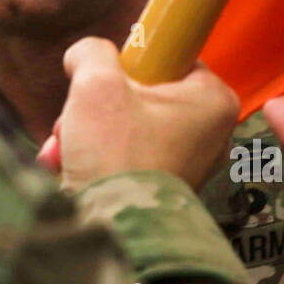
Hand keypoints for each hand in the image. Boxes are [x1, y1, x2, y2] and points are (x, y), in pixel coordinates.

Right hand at [37, 37, 237, 191]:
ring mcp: (190, 164)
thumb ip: (91, 53)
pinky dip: (96, 158)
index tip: (110, 78)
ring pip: (128, 125)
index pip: (171, 57)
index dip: (133, 62)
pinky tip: (71, 166)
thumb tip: (84, 54)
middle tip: (83, 116)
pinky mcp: (164, 188)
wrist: (112, 230)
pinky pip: (127, 156)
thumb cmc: (116, 156)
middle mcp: (211, 133)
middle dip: (100, 105)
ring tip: (70, 146)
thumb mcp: (96, 84)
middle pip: (143, 93)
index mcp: (213, 100)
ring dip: (90, 132)